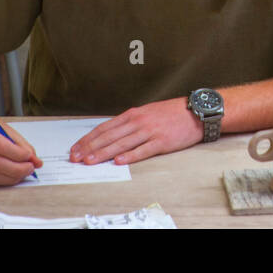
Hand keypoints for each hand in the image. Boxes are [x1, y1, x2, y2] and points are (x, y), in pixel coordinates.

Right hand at [0, 118, 41, 186]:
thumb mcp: (5, 130)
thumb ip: (21, 145)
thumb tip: (36, 161)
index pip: (0, 145)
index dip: (17, 153)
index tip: (30, 157)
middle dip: (17, 168)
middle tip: (30, 168)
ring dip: (13, 176)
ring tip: (25, 172)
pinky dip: (5, 180)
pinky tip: (13, 176)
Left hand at [69, 97, 201, 165]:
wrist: (196, 111)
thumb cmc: (172, 113)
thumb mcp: (147, 112)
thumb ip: (130, 123)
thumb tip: (111, 135)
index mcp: (133, 114)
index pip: (105, 128)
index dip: (88, 139)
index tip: (76, 148)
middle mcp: (139, 122)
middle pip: (109, 136)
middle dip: (90, 148)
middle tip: (76, 158)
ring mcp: (150, 131)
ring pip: (122, 143)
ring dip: (104, 153)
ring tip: (90, 161)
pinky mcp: (162, 141)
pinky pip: (143, 150)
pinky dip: (130, 156)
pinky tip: (119, 161)